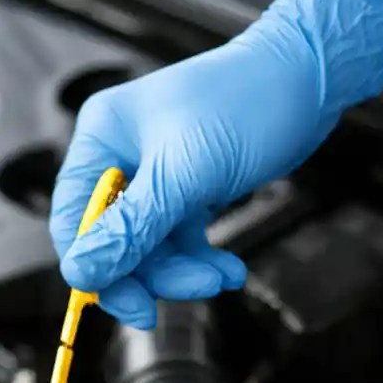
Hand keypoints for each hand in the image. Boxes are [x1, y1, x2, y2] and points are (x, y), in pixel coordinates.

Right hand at [50, 0, 382, 328]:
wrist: (309, 80)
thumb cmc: (247, 103)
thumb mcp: (184, 174)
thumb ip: (131, 228)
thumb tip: (80, 271)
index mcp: (102, 138)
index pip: (74, 217)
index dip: (94, 266)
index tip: (127, 302)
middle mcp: (123, 157)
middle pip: (113, 240)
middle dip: (152, 272)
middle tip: (190, 289)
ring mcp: (156, 174)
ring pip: (150, 247)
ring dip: (184, 271)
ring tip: (219, 277)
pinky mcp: (189, 188)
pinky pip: (180, 239)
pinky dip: (201, 259)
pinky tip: (227, 269)